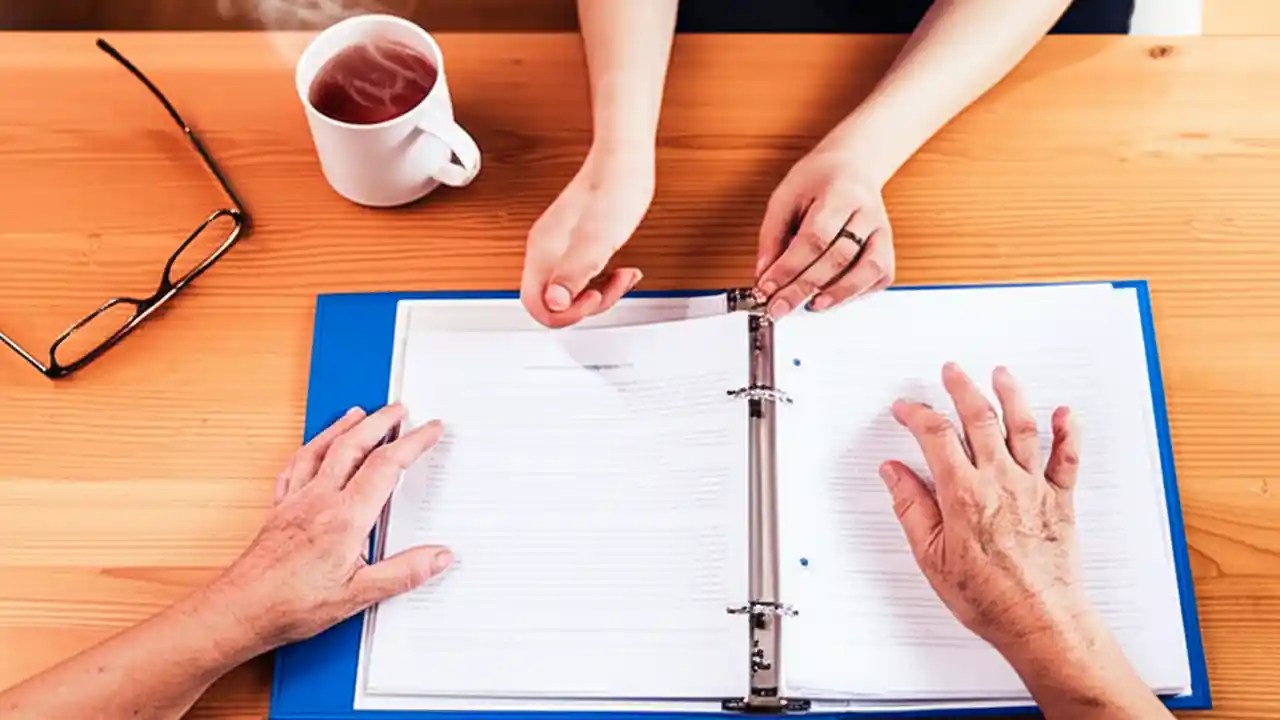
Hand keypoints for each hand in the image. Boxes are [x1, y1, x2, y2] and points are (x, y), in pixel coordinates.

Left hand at [209, 404, 452, 651]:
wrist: (242, 608)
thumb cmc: (293, 604)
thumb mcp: (359, 595)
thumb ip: (404, 573)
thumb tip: (438, 557)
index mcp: (346, 518)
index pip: (387, 466)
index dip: (413, 443)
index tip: (430, 430)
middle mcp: (320, 500)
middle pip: (354, 445)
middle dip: (380, 422)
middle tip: (399, 410)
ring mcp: (297, 501)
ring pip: (322, 450)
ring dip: (344, 427)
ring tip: (359, 413)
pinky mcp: (279, 509)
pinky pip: (294, 467)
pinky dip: (308, 451)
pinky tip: (312, 449)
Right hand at [520, 147, 652, 327]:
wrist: (624, 162)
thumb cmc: (614, 192)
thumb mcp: (596, 243)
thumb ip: (572, 276)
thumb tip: (554, 304)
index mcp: (543, 252)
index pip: (535, 304)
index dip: (563, 314)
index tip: (590, 303)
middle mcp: (547, 251)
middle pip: (554, 302)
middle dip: (588, 304)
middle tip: (612, 288)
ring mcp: (561, 248)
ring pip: (571, 291)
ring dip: (600, 293)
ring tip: (622, 278)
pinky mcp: (577, 243)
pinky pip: (583, 276)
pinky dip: (604, 280)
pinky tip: (620, 271)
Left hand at [754, 146, 894, 317]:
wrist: (853, 166)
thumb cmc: (818, 181)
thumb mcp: (785, 196)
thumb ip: (772, 235)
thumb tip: (764, 274)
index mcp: (839, 193)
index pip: (814, 237)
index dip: (789, 267)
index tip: (766, 288)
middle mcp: (867, 212)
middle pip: (837, 257)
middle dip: (804, 287)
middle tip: (779, 307)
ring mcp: (882, 231)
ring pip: (867, 269)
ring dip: (837, 294)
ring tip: (810, 306)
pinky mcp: (888, 246)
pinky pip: (880, 276)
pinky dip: (857, 293)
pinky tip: (834, 298)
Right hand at [880, 363, 1089, 654]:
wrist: (1039, 620)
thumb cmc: (987, 596)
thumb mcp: (931, 556)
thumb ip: (911, 508)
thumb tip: (894, 473)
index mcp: (963, 494)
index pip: (936, 436)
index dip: (917, 415)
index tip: (906, 409)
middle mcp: (1000, 481)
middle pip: (980, 419)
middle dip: (962, 389)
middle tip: (951, 372)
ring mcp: (1033, 488)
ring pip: (1023, 427)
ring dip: (1011, 395)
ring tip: (1000, 374)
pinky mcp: (1060, 500)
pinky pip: (1067, 459)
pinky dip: (1068, 433)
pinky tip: (1065, 413)